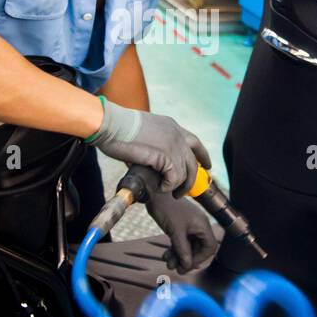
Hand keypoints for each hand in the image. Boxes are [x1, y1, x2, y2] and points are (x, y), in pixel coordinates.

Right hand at [87, 99, 210, 193]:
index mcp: (171, 126)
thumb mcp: (143, 132)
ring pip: (185, 173)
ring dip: (175, 186)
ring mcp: (173, 145)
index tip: (206, 165)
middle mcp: (176, 134)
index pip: (195, 142)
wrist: (110, 124)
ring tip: (165, 191)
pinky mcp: (166, 156)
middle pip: (194, 161)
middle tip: (183, 191)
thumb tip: (152, 164)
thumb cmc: (117, 128)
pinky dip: (167, 186)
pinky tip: (159, 187)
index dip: (203, 155)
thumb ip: (153, 145)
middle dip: (192, 179)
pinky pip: (174, 178)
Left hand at [146, 187, 218, 272]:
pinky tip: (166, 255)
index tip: (187, 265)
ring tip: (168, 263)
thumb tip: (187, 266)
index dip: (199, 259)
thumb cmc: (167, 209)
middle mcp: (199, 225)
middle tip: (177, 269)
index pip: (209, 247)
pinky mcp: (180, 226)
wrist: (154, 193)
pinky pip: (182, 241)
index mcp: (202, 225)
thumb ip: (183, 250)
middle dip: (187, 259)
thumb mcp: (175, 232)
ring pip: (188, 246)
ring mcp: (189, 226)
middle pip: (198, 249)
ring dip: (179, 256)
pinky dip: (175, 249)